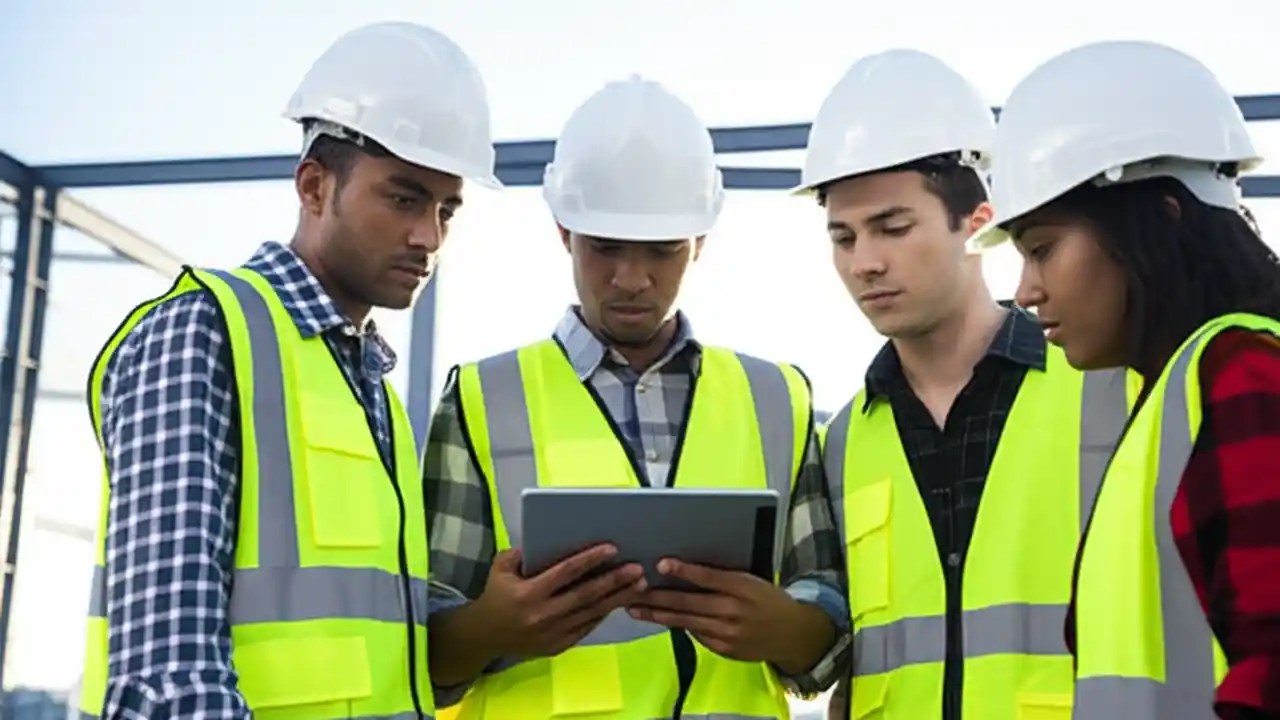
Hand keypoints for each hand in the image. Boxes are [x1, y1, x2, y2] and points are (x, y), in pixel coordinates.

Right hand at [475, 544, 645, 658]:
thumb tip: (552, 537)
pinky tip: (619, 601)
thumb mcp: (500, 567)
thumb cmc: (496, 595)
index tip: (613, 548)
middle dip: (614, 581)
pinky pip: (587, 627)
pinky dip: (604, 613)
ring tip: (639, 585)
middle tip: (638, 569)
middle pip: (586, 595)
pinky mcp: (559, 646)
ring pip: (591, 613)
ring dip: (617, 599)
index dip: (590, 560)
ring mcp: (552, 634)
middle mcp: (543, 615)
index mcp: (528, 593)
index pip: (566, 573)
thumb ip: (522, 552)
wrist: (484, 636)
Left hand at [627, 559, 830, 671]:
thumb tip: (688, 570)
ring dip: (658, 614)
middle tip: (633, 589)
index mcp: (742, 586)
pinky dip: (678, 624)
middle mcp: (733, 610)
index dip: (683, 570)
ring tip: (635, 608)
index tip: (661, 563)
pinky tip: (660, 618)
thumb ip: (723, 577)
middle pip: (688, 602)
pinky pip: (695, 634)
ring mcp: (727, 633)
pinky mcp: (723, 649)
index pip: (708, 577)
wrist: (792, 634)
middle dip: (657, 596)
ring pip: (685, 621)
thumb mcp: (751, 580)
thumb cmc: (768, 600)